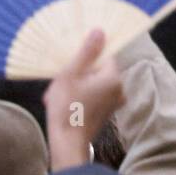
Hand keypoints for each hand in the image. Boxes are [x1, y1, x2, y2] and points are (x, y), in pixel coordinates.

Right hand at [43, 29, 125, 172]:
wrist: (67, 143)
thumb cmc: (67, 108)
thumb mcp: (71, 75)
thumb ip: (86, 52)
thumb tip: (100, 31)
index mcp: (114, 78)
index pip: (103, 56)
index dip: (84, 58)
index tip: (69, 65)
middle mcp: (119, 89)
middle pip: (96, 70)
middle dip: (75, 74)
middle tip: (58, 84)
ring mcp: (114, 102)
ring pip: (91, 83)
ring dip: (73, 86)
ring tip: (55, 96)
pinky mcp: (106, 112)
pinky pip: (92, 96)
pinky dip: (77, 96)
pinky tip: (61, 104)